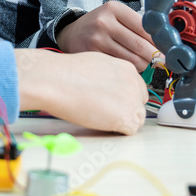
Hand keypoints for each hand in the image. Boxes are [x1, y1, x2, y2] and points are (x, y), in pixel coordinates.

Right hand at [15, 49, 147, 134]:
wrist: (56, 80)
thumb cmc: (67, 73)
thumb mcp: (97, 65)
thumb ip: (111, 77)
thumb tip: (110, 88)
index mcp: (127, 68)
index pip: (137, 89)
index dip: (124, 99)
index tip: (113, 103)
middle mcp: (134, 83)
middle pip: (139, 104)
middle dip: (125, 110)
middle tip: (105, 112)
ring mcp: (132, 100)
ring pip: (137, 119)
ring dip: (121, 121)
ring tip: (99, 116)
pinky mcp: (127, 117)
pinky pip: (130, 131)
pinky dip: (117, 131)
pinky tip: (101, 122)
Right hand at [56, 2, 155, 72]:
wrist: (70, 34)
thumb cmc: (98, 26)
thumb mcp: (115, 16)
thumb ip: (136, 26)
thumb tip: (163, 45)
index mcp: (114, 9)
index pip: (145, 28)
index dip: (159, 41)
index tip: (168, 50)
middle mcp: (104, 22)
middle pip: (139, 45)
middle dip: (154, 57)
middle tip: (162, 63)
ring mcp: (97, 40)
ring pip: (131, 59)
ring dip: (143, 66)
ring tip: (146, 66)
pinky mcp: (93, 56)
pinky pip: (119, 66)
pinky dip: (128, 70)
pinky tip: (129, 69)